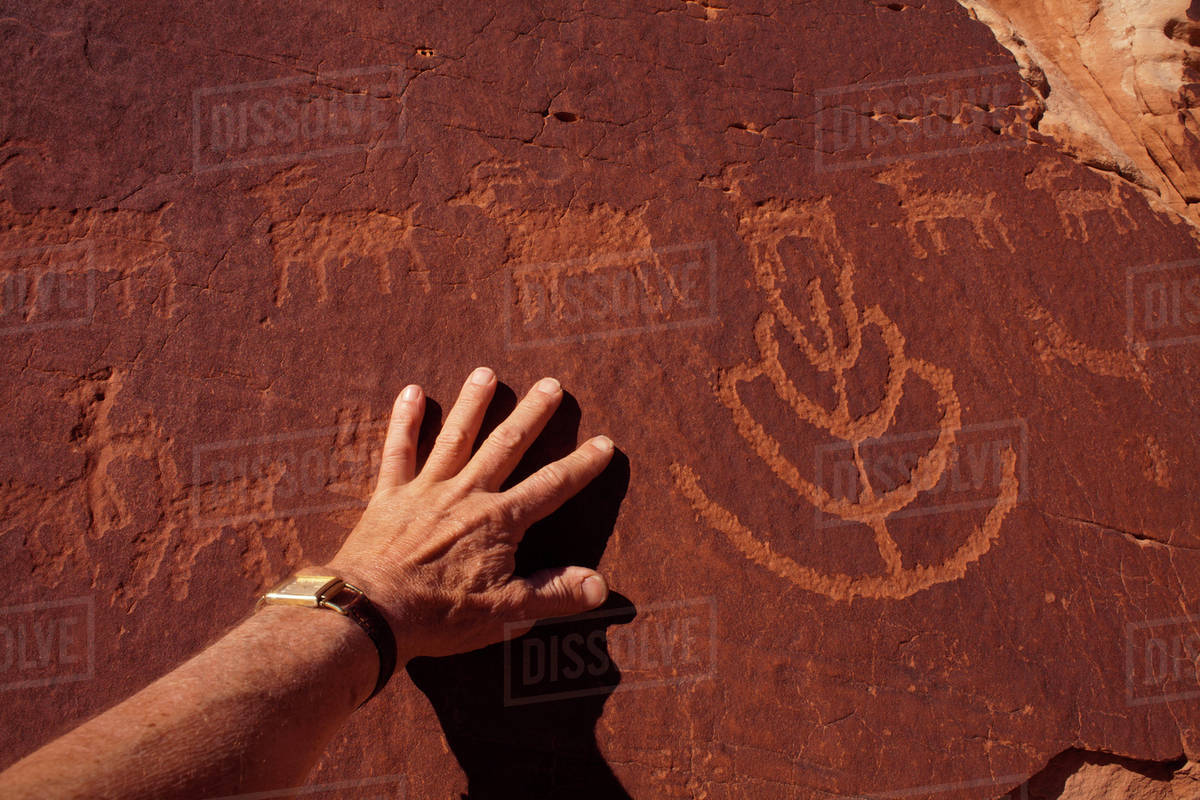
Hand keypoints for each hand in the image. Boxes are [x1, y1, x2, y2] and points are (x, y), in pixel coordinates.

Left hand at [325, 367, 614, 661]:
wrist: (370, 613)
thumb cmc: (439, 615)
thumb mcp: (505, 613)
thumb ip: (553, 594)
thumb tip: (599, 586)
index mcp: (499, 521)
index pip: (551, 487)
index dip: (580, 466)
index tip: (604, 442)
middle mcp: (467, 494)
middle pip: (506, 446)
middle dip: (532, 414)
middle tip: (551, 384)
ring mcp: (426, 490)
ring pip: (456, 437)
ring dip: (472, 403)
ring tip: (486, 373)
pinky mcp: (389, 496)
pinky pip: (398, 451)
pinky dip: (403, 421)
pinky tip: (410, 392)